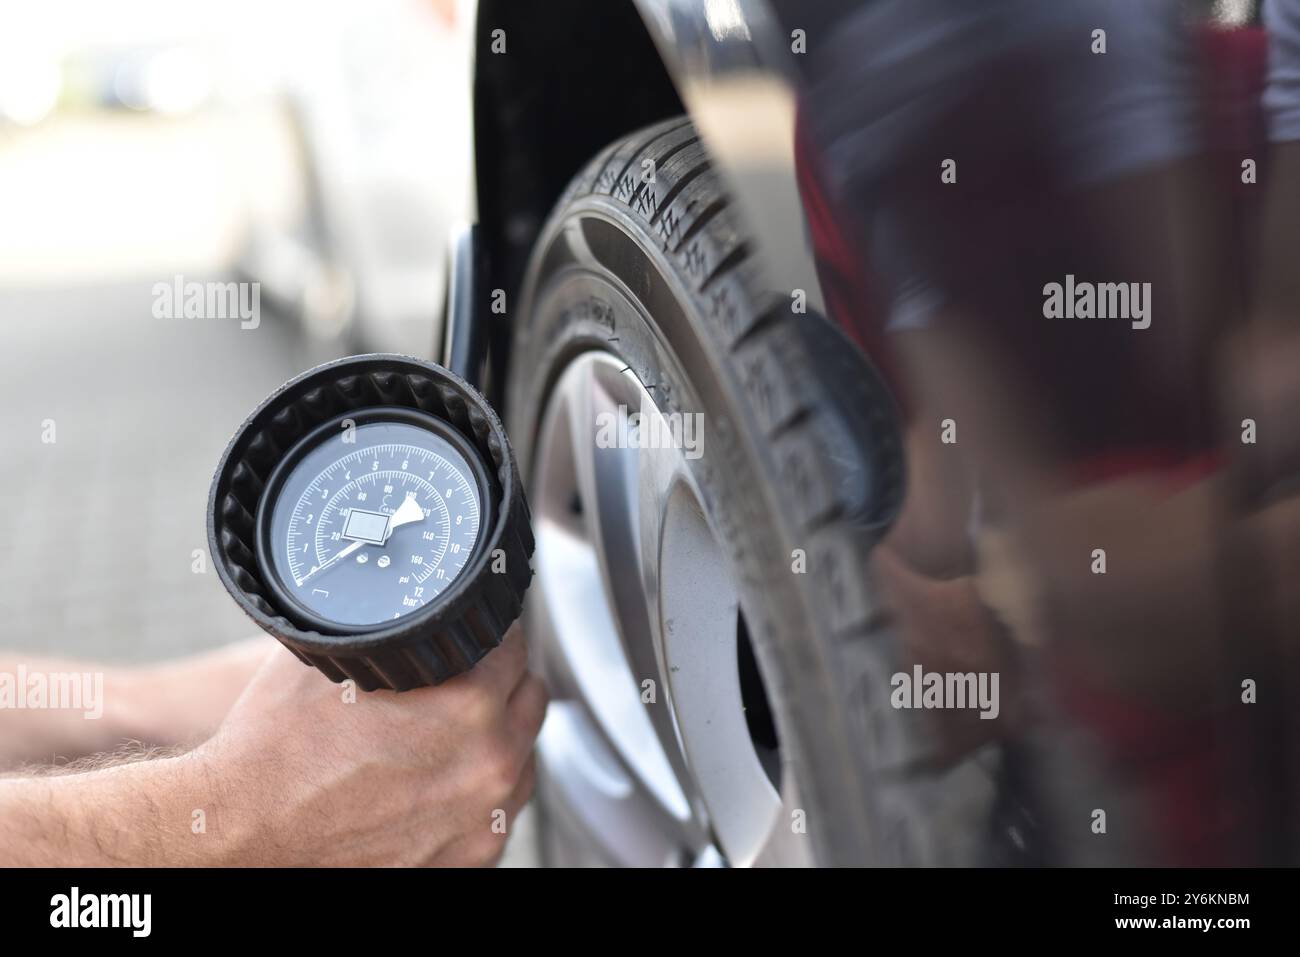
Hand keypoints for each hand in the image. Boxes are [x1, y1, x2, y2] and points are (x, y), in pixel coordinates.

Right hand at [199, 623, 546, 865]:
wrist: (245, 833)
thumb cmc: (278, 751)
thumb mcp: (337, 654)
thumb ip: (396, 626)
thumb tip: (418, 600)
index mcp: (469, 707)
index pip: (515, 645)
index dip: (491, 633)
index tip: (476, 638)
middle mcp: (488, 766)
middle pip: (528, 699)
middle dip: (499, 685)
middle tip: (461, 682)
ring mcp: (484, 820)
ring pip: (522, 756)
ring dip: (496, 739)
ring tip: (445, 734)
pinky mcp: (471, 859)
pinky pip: (500, 809)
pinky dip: (478, 791)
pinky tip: (438, 778)